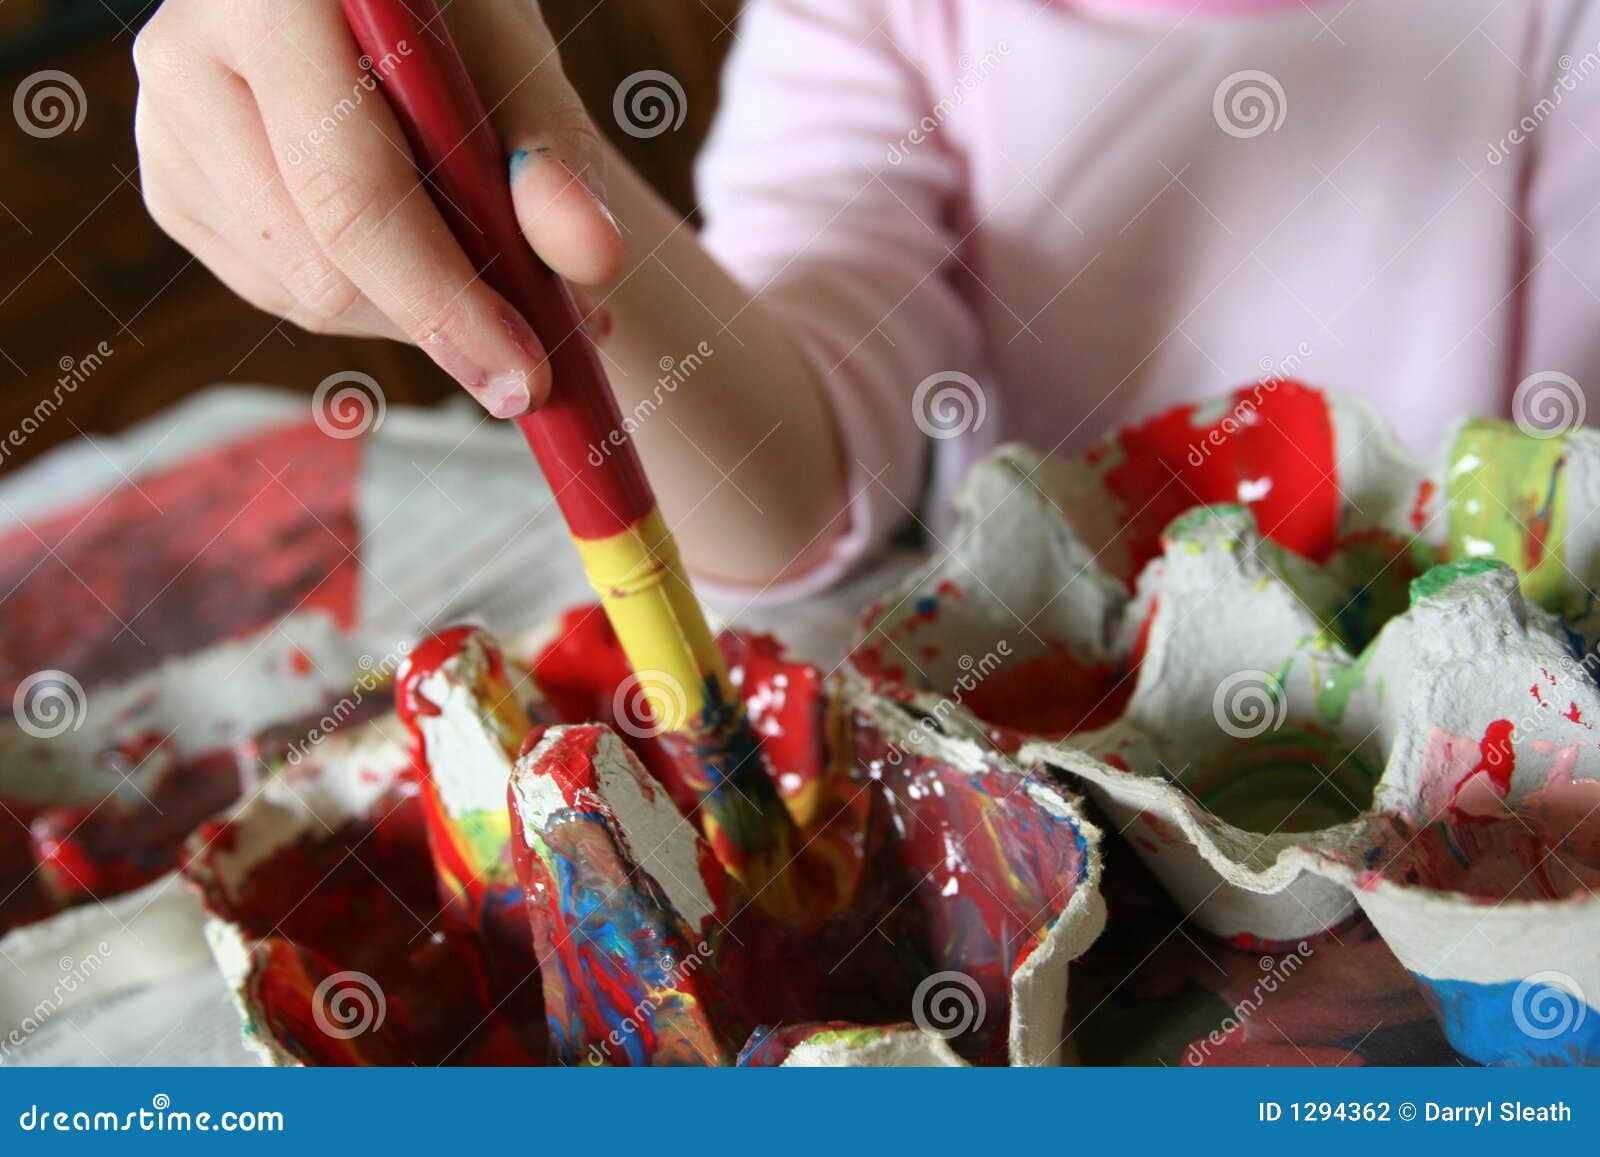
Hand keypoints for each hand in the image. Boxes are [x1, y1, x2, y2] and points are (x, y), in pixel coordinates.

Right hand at [133, 0, 623, 417]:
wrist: (381, 11)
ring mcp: (165, 128)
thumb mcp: (516, 62)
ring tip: (493, 271)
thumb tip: (591, 258)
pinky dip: (367, 299)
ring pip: (302, 295)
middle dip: (444, 321)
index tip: (528, 375)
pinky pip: (279, 294)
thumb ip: (555, 154)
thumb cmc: (453, 24)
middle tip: (546, 337)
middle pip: (321, 264)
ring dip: (413, 314)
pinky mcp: (174, 187)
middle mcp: (189, 55)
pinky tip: (416, 251)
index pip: (351, 193)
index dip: (445, 301)